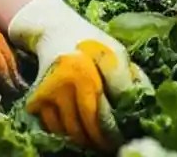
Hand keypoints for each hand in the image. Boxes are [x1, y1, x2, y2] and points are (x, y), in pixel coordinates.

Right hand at [7, 0, 150, 151]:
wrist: (55, 31)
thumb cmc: (93, 43)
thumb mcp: (117, 52)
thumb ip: (129, 78)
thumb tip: (141, 107)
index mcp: (90, 67)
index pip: (105, 110)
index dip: (115, 129)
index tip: (124, 139)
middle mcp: (68, 79)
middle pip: (87, 123)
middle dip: (102, 139)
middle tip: (112, 146)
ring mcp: (50, 90)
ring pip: (70, 130)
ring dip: (85, 141)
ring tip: (97, 142)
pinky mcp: (36, 99)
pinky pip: (53, 127)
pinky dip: (66, 134)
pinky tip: (79, 133)